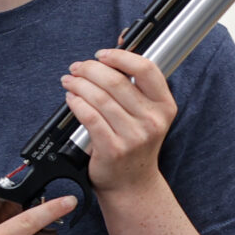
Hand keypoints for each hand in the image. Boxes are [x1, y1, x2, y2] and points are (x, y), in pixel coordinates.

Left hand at [63, 47, 175, 193]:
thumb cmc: (135, 143)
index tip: (102, 54)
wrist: (132, 182)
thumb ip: (134, 86)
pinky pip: (90, 117)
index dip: (120, 56)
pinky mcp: (114, 148)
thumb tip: (113, 52)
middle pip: (116, 81)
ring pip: (99, 97)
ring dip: (78, 84)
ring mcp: (134, 136)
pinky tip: (71, 99)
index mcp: (164, 106)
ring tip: (69, 81)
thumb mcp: (146, 114)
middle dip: (89, 69)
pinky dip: (76, 103)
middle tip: (77, 67)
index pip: (146, 69)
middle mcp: (152, 120)